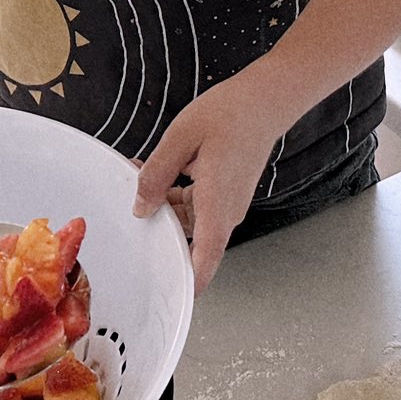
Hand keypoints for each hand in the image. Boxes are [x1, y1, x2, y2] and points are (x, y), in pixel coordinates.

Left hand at [133, 74, 287, 289]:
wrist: (265, 101)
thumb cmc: (230, 114)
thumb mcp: (180, 139)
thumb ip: (156, 175)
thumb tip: (141, 207)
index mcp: (216, 205)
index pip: (204, 262)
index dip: (187, 286)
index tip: (167, 298)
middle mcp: (226, 213)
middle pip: (188, 242)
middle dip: (159, 228)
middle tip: (135, 203)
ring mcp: (229, 205)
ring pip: (190, 223)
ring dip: (166, 208)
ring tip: (145, 175)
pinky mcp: (228, 194)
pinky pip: (198, 208)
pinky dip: (178, 196)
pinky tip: (163, 173)